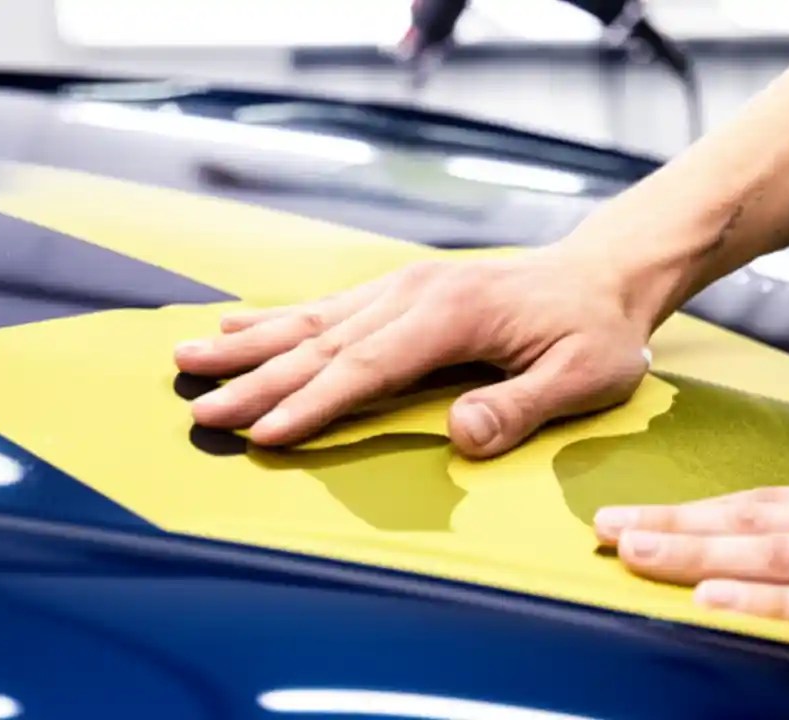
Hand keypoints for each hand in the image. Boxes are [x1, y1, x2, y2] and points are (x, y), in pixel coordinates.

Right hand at [173, 248, 649, 456]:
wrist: (602, 277)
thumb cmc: (597, 333)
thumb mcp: (584, 376)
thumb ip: (521, 407)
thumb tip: (460, 435)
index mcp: (454, 315)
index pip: (369, 368)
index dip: (315, 404)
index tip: (263, 434)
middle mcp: (416, 293)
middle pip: (324, 344)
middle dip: (258, 380)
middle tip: (200, 410)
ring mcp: (404, 286)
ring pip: (313, 320)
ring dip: (250, 344)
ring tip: (186, 359)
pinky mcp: (401, 290)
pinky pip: (327, 306)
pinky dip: (276, 318)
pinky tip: (236, 326)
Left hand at [593, 449, 788, 688]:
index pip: (767, 504)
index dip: (698, 511)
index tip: (639, 514)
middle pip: (751, 521)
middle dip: (673, 523)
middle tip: (604, 525)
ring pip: (772, 553)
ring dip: (696, 553)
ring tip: (632, 551)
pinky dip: (765, 602)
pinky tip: (713, 603)